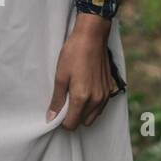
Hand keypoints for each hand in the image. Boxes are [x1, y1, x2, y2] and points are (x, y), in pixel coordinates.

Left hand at [46, 15, 113, 129]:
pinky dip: (92, 105)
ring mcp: (105, 95)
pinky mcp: (110, 89)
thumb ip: (57, 99)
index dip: (62, 121)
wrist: (92, 37)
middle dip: (73, 117)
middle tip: (65, 102)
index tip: (58, 110)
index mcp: (81, 98)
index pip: (71, 124)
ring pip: (92, 116)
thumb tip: (51, 117)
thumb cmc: (74, 54)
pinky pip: (100, 107)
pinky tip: (85, 91)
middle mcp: (96, 100)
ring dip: (83, 112)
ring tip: (75, 95)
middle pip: (82, 122)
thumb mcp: (60, 76)